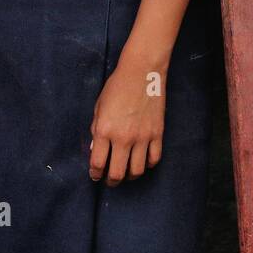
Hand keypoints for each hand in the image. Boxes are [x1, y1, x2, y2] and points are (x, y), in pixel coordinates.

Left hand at [89, 56, 166, 185]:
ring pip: (137, 170)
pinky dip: (148, 164)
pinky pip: (154, 158)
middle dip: (111, 181)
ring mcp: (142, 137)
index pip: (97, 163)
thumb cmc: (117, 86)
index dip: (95, 174)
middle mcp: (123, 137)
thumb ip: (96, 130)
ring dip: (130, 176)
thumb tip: (96, 149)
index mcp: (104, 130)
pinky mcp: (157, 133)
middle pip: (117, 173)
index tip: (95, 175)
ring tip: (127, 173)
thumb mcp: (99, 108)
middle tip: (110, 180)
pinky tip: (143, 161)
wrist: (142, 71)